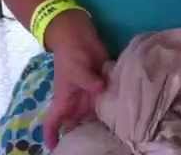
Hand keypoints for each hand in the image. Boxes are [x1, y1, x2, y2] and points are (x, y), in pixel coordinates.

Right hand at [42, 11, 109, 149]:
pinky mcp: (103, 84)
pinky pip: (109, 98)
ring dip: (103, 122)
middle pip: (78, 123)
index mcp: (65, 100)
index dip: (52, 137)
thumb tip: (101, 88)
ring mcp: (91, 93)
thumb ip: (88, 80)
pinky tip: (128, 115)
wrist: (79, 35)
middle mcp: (78, 101)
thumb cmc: (70, 54)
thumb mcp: (76, 68)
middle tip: (99, 146)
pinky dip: (115, 105)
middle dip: (85, 135)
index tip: (55, 149)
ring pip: (96, 114)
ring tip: (117, 135)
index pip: (53, 122)